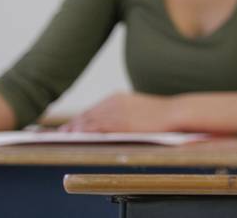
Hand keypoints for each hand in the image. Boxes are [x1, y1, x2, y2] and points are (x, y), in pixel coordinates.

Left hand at [60, 92, 175, 132]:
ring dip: (74, 128)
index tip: (70, 125)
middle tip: (60, 132)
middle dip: (73, 124)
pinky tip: (75, 137)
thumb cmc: (162, 114)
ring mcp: (116, 112)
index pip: (93, 109)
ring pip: (88, 120)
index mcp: (118, 98)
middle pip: (87, 114)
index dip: (80, 118)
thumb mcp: (139, 109)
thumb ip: (124, 113)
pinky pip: (96, 127)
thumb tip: (118, 123)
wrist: (176, 113)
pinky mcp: (120, 123)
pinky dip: (83, 132)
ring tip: (63, 136)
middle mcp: (113, 102)